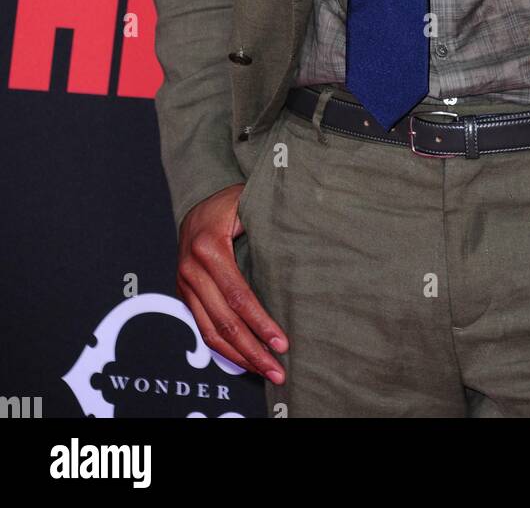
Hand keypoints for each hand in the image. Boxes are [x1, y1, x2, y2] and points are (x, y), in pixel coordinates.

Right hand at [176, 184, 288, 383]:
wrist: (197, 198)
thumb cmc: (231, 201)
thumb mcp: (249, 204)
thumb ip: (268, 226)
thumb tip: (304, 246)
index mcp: (209, 247)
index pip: (239, 296)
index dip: (261, 323)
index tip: (282, 344)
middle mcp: (192, 269)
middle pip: (224, 321)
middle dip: (252, 350)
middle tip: (278, 371)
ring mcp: (185, 283)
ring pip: (211, 332)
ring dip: (239, 357)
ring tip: (266, 371)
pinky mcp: (184, 293)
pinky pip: (203, 328)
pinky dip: (224, 348)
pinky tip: (245, 359)